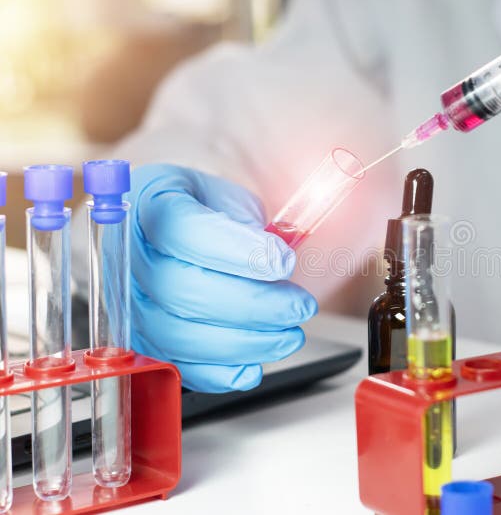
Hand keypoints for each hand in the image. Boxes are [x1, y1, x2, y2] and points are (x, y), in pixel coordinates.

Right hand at [129, 165, 316, 392]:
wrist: (174, 226)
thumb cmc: (204, 210)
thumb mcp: (231, 198)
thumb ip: (254, 224)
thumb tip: (283, 259)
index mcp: (149, 202)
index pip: (182, 228)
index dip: (238, 251)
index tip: (285, 262)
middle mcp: (129, 255)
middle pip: (180, 288)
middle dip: (254, 304)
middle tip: (300, 305)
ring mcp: (130, 301)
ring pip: (177, 334)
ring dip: (245, 343)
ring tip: (289, 335)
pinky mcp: (143, 339)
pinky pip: (175, 366)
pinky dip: (219, 374)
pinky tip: (254, 365)